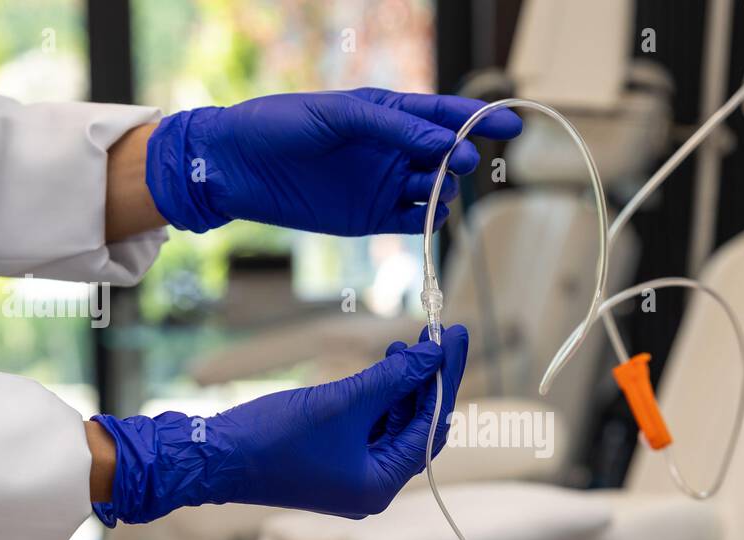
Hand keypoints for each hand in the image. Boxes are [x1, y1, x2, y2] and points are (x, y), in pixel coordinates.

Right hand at [91, 324, 466, 524]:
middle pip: (418, 427)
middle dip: (429, 381)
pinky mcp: (335, 462)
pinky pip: (371, 428)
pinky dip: (381, 398)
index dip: (445, 379)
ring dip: (405, 386)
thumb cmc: (273, 437)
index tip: (457, 336)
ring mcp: (353, 476)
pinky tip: (387, 366)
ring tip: (408, 346)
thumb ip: (393, 379)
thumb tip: (434, 353)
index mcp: (380, 486)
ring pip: (395, 425)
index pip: (430, 428)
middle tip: (442, 335)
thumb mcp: (343, 403)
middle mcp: (373, 487)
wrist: (212, 457)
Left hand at [146, 88, 522, 234]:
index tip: (508, 125)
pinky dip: (427, 220)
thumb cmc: (278, 125)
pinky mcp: (370, 218)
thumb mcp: (337, 117)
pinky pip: (413, 222)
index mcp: (386, 114)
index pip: (443, 114)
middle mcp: (391, 150)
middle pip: (445, 156)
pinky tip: (428, 215)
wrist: (235, 167)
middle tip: (458, 162)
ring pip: (434, 191)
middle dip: (459, 157)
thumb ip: (392, 128)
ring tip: (434, 188)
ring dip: (442, 189)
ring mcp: (383, 185)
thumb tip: (442, 142)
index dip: (478, 119)